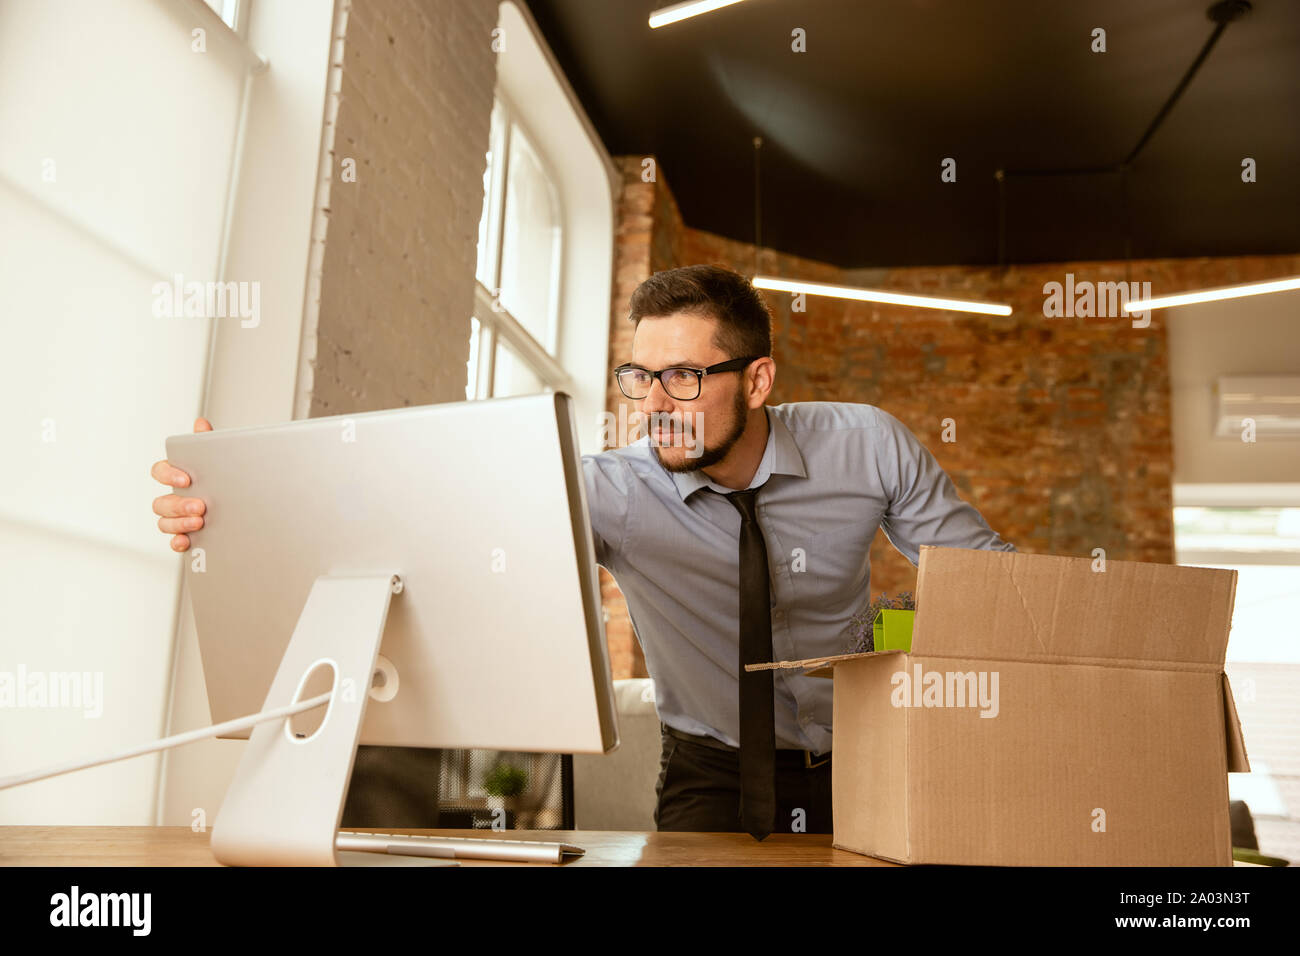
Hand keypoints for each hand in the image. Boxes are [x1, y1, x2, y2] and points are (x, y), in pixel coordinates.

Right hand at [151, 418, 211, 551]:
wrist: (247, 507)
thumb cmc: (224, 479)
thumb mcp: (218, 460)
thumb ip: (206, 442)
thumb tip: (201, 422)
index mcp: (178, 476)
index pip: (160, 471)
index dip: (168, 475)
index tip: (186, 479)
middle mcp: (174, 498)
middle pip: (161, 502)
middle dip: (179, 505)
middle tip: (200, 506)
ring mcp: (177, 518)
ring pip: (164, 522)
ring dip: (179, 523)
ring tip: (200, 522)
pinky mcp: (186, 535)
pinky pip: (174, 541)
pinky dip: (178, 542)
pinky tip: (187, 541)